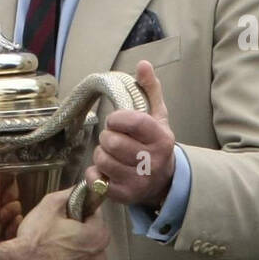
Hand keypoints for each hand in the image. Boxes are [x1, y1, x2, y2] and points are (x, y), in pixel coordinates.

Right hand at [0, 188, 109, 259]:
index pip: (95, 213)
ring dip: (72, 242)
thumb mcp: (50, 205)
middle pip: (92, 231)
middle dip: (77, 226)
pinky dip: (66, 256)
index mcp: (98, 236)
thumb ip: (69, 194)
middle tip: (57, 225)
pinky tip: (51, 252)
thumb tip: (77, 190)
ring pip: (83, 248)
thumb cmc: (34, 241)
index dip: (78, 208)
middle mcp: (98, 256)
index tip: (67, 211)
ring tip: (53, 239)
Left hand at [91, 61, 174, 209]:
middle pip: (111, 141)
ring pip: (102, 159)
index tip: (115, 121)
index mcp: (161, 138)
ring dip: (101, 154)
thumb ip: (150, 90)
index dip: (116, 119)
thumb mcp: (157, 116)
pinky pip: (94, 179)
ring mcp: (138, 180)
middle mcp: (152, 161)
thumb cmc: (154, 144)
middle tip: (113, 139)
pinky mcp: (124, 195)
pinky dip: (94, 173)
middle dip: (107, 137)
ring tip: (111, 154)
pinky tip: (106, 171)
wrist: (164, 181)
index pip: (131, 122)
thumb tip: (142, 64)